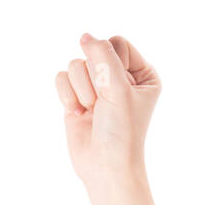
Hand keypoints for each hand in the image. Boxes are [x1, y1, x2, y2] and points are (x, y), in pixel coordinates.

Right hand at [55, 34, 160, 199]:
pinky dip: (67, 95)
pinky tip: (78, 114)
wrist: (106, 168)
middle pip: (94, 52)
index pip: (118, 43)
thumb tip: (85, 36)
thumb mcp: (118, 88)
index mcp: (143, 74)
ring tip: (92, 111)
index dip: (111, 63)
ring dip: (81, 90)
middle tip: (104, 105)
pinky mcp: (77, 96)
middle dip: (94, 79)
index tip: (118, 91)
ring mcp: (98, 87)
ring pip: (76, 64)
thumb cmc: (121, 133)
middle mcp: (121, 77)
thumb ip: (102, 55)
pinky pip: (62, 77)